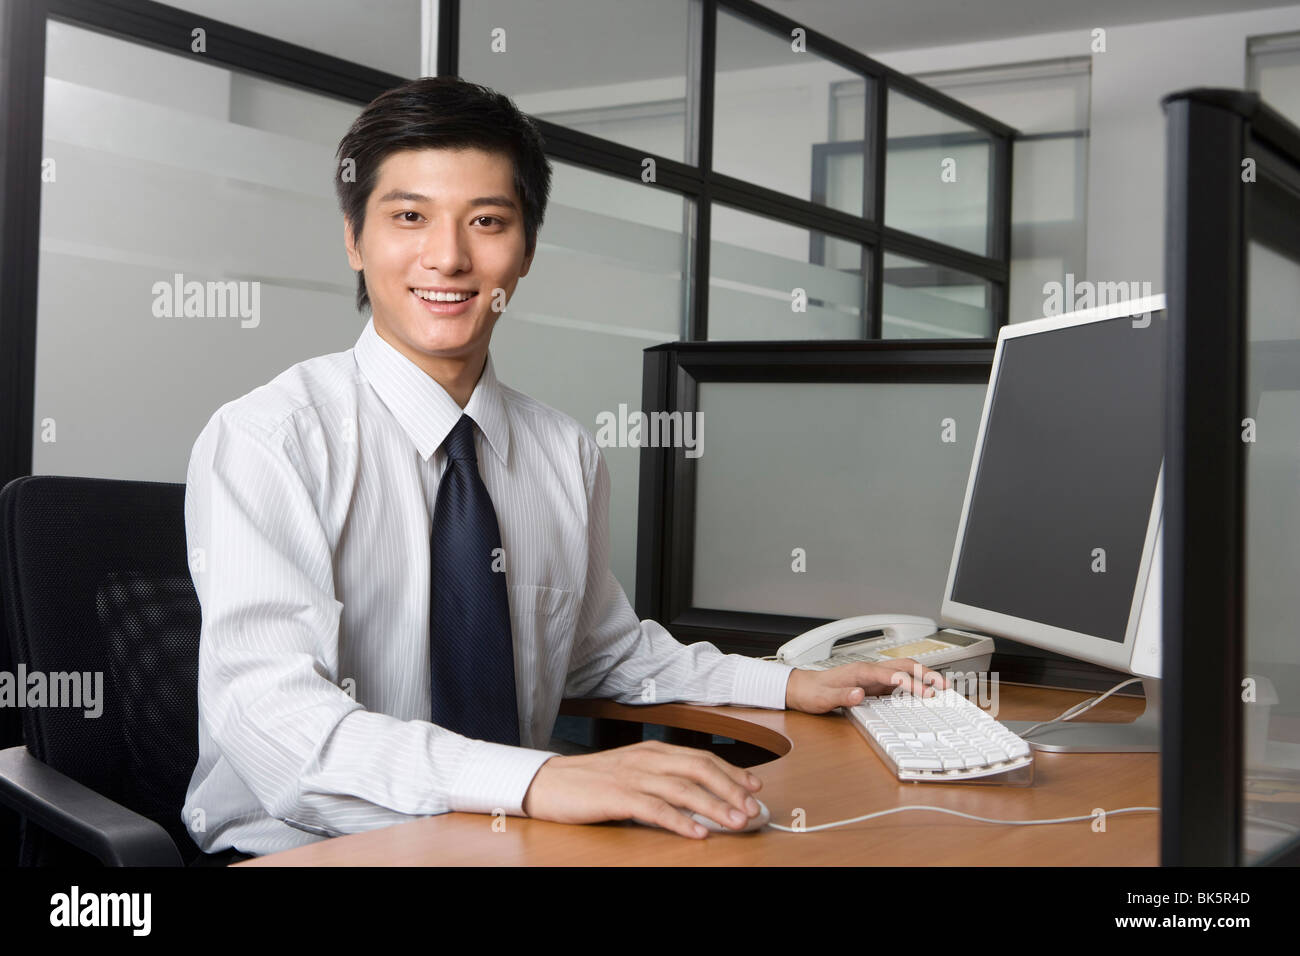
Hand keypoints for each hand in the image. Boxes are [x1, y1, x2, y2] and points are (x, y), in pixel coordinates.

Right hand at [521, 740, 763, 838]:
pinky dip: (680, 821)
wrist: (547, 782)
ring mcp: (632, 776)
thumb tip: (698, 797)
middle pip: (700, 769)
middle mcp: (647, 758)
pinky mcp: (616, 795)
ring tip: (736, 822)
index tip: (754, 787)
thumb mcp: (632, 773)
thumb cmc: (591, 782)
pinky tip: (697, 833)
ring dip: (714, 807)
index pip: (702, 757)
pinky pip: (655, 809)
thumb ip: (662, 780)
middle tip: (753, 809)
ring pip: (683, 788)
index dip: (732, 772)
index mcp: (653, 750)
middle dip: (731, 789)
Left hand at [785, 658, 947, 713]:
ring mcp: (872, 677)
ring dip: (923, 677)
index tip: (925, 692)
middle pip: (903, 666)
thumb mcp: (823, 699)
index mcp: (859, 671)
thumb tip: (859, 694)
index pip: (890, 674)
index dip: (909, 682)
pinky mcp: (873, 684)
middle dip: (925, 674)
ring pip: (903, 671)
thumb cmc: (812, 692)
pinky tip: (922, 693)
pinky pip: (897, 681)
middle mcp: (869, 671)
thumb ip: (842, 696)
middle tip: (944, 685)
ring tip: (941, 686)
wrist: (801, 688)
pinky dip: (913, 684)